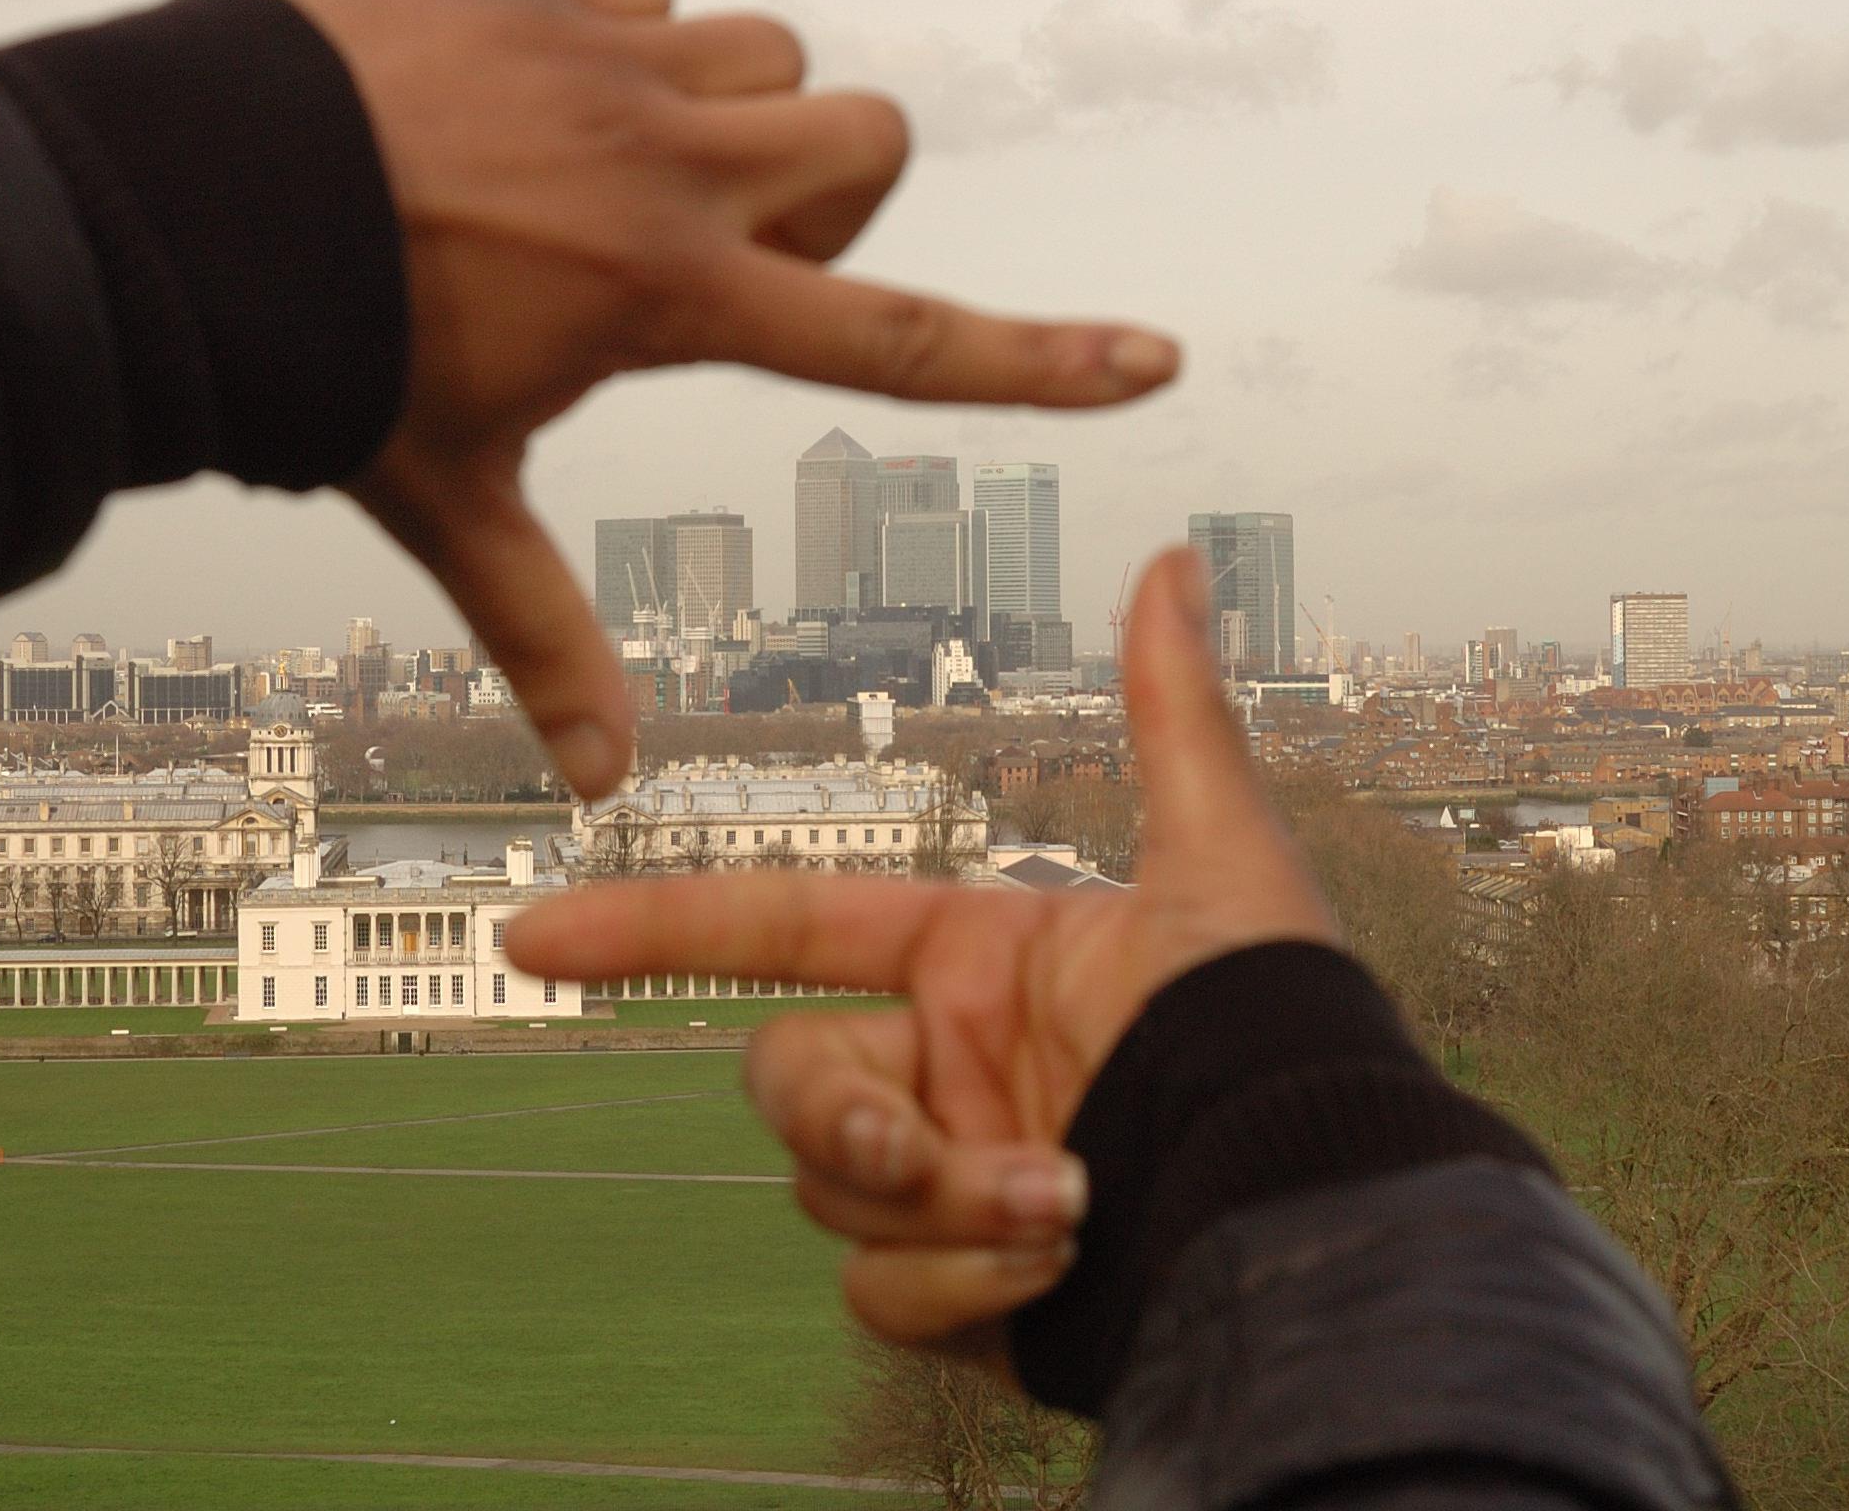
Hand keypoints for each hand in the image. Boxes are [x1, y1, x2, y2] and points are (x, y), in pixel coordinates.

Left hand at [288, 0, 1179, 798]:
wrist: (177, 200)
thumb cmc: (321, 367)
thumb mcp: (448, 501)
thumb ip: (541, 634)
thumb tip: (601, 791)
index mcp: (673, 298)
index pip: (895, 339)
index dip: (1039, 360)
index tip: (1154, 359)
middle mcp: (674, 165)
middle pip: (871, 140)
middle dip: (827, 192)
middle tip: (703, 247)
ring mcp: (615, 61)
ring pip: (773, 55)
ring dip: (730, 112)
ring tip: (600, 174)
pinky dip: (629, 48)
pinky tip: (525, 110)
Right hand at [508, 547, 1335, 1354]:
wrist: (1312, 1218)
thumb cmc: (1279, 1033)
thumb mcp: (1223, 863)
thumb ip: (1175, 714)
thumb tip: (1178, 555)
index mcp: (970, 960)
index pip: (778, 929)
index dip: (653, 928)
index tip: (536, 941)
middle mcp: (943, 1068)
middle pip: (782, 1077)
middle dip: (843, 1114)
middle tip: (923, 1140)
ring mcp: (946, 1185)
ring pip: (829, 1192)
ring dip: (939, 1203)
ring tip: (1068, 1200)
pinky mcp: (962, 1294)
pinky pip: (879, 1293)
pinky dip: (959, 1286)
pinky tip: (1063, 1262)